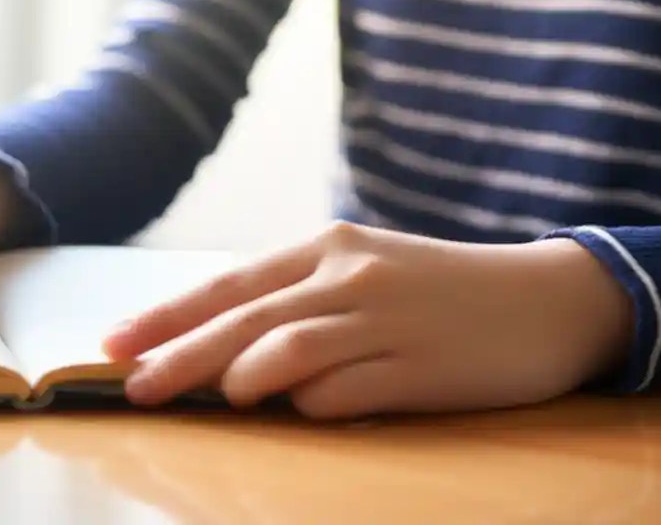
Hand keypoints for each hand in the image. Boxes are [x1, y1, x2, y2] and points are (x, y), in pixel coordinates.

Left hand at [103, 222, 632, 418]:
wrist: (546, 298)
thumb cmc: (440, 290)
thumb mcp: (365, 271)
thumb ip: (298, 300)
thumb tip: (219, 348)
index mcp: (328, 249)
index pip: (228, 284)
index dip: (167, 316)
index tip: (114, 344)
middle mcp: (350, 277)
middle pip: (244, 319)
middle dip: (179, 354)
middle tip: (131, 386)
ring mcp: (386, 322)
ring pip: (288, 349)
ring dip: (238, 377)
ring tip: (208, 399)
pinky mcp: (421, 367)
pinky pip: (348, 390)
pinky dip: (310, 404)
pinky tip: (291, 412)